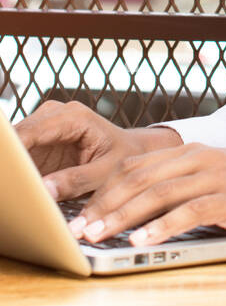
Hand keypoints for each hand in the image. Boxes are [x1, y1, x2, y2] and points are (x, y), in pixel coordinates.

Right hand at [13, 99, 182, 197]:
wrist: (133, 150)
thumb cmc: (124, 158)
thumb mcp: (106, 173)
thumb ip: (75, 181)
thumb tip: (43, 191)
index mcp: (74, 117)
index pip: (32, 131)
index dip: (13, 151)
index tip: (6, 172)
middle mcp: (55, 114)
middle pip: (18, 134)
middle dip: (8, 158)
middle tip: (6, 183)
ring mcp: (45, 125)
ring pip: (15, 142)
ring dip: (11, 163)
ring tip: (10, 186)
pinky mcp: (40, 139)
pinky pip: (20, 151)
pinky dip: (15, 167)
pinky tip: (14, 183)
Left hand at [62, 144, 225, 246]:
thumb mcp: (213, 183)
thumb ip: (179, 190)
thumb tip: (135, 215)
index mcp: (190, 151)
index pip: (134, 166)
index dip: (102, 189)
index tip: (78, 212)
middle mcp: (199, 157)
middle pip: (139, 178)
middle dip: (103, 204)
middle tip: (77, 228)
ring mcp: (215, 175)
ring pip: (157, 193)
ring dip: (122, 217)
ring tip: (97, 236)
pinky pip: (188, 211)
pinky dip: (161, 227)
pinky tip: (140, 242)